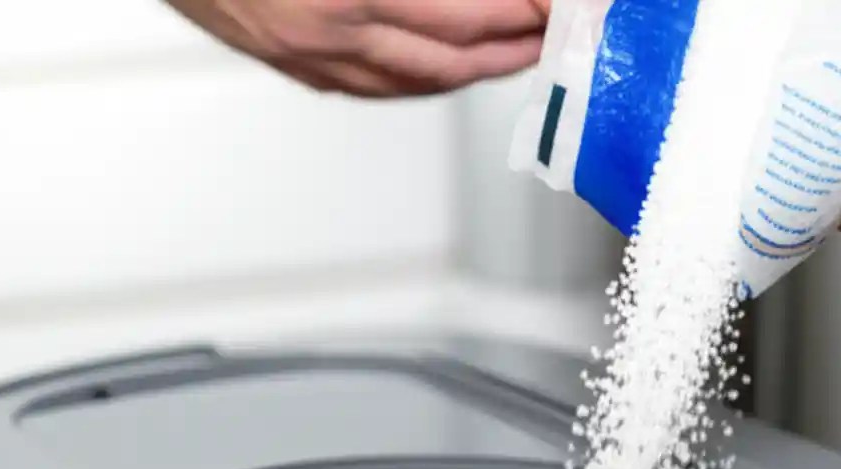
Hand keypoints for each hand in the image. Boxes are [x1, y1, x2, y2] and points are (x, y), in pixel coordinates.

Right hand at [166, 0, 549, 95]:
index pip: (469, 12)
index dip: (523, 9)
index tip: (554, 5)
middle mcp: (328, 29)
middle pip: (452, 57)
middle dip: (515, 46)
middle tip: (552, 32)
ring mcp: (304, 53)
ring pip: (414, 83)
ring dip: (475, 73)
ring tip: (514, 54)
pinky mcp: (287, 61)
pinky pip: (371, 89)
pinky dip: (419, 84)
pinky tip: (441, 74)